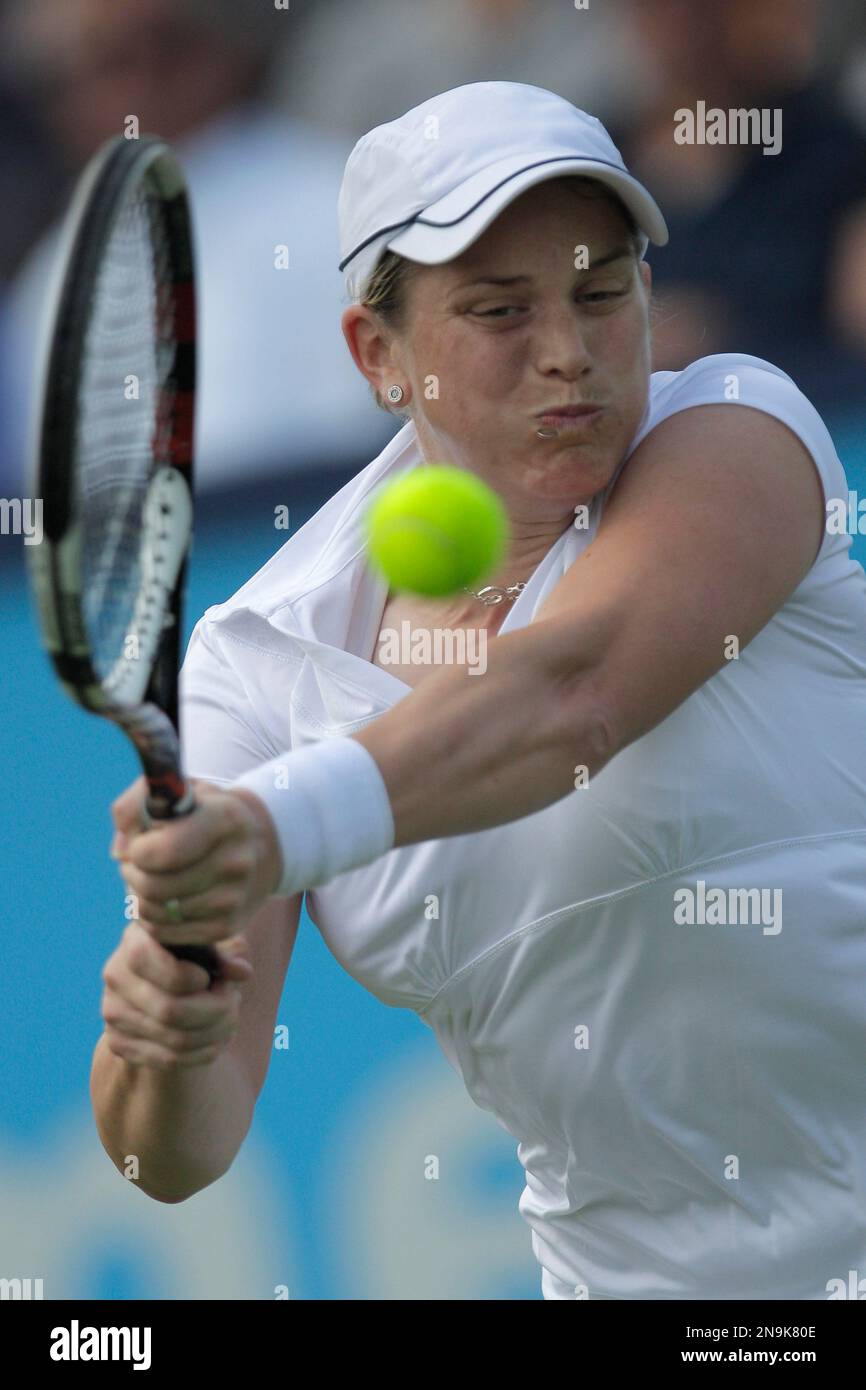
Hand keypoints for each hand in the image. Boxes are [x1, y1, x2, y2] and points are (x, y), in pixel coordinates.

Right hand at [101, 920, 252, 1069]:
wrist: (158, 986)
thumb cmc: (191, 957)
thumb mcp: (208, 948)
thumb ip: (225, 955)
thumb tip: (243, 972)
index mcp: (136, 939)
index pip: (159, 967)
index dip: (194, 979)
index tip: (209, 977)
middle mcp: (116, 974)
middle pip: (171, 1011)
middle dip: (216, 1010)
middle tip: (234, 1001)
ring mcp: (112, 1011)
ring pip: (176, 1039)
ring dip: (216, 1032)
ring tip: (231, 1018)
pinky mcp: (117, 1043)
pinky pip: (170, 1060)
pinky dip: (204, 1052)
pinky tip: (218, 1039)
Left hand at [110, 776, 282, 947]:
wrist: (259, 844)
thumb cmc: (202, 813)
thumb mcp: (174, 791)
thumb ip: (135, 806)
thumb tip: (121, 852)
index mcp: (225, 819)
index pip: (165, 851)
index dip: (137, 849)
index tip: (140, 840)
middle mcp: (235, 861)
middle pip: (154, 887)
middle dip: (131, 873)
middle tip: (134, 862)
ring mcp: (233, 898)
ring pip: (154, 912)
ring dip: (137, 895)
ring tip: (147, 876)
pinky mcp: (226, 927)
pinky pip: (163, 931)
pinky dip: (149, 917)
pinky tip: (158, 898)